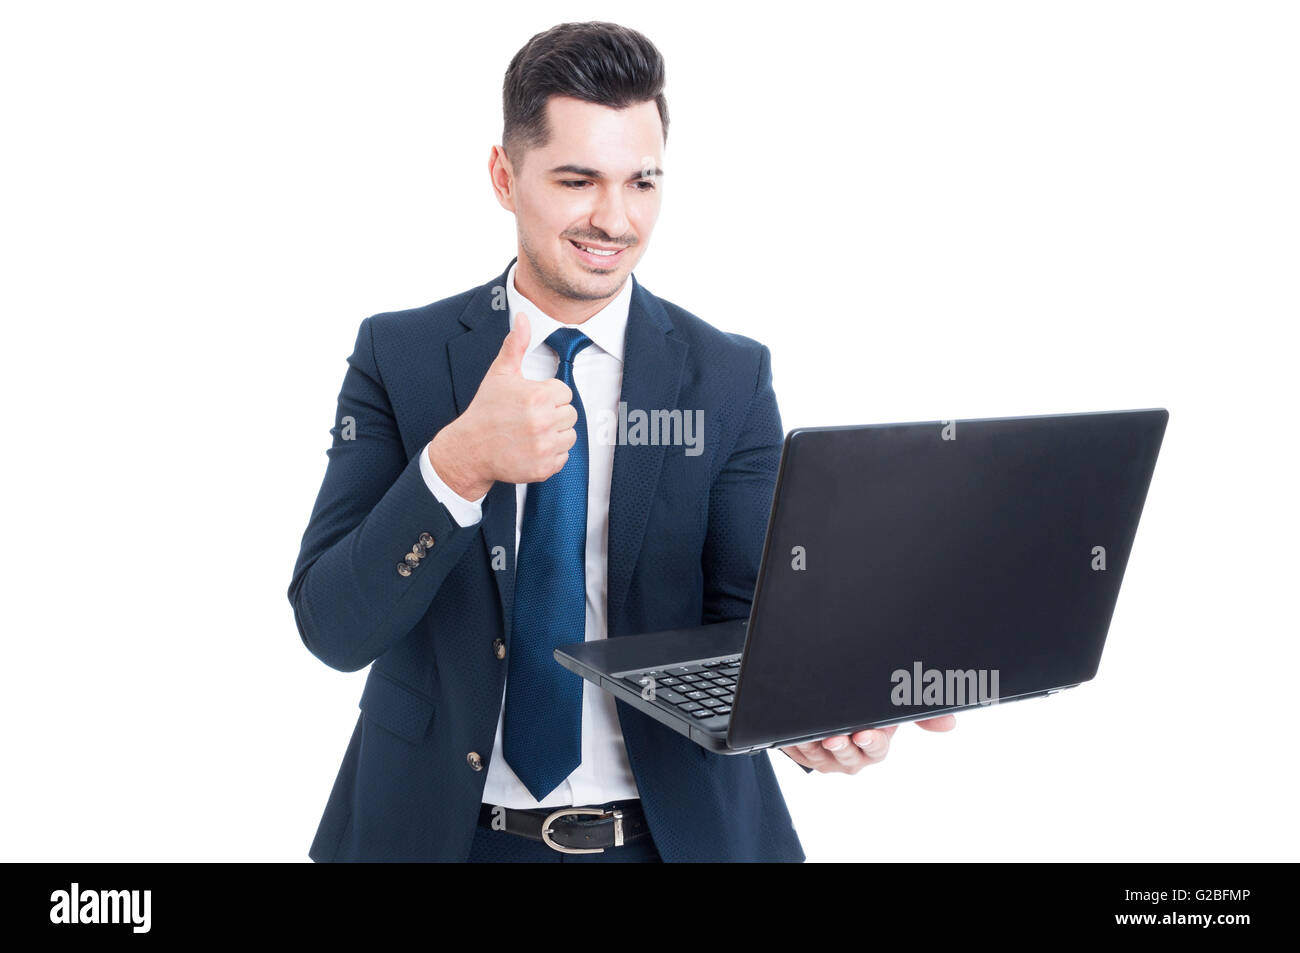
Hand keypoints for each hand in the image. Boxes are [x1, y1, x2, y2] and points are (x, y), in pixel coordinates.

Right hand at [428, 313, 578, 498]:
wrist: (470, 449)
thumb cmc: (486, 411)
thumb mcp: (500, 374)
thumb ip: (516, 345)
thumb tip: (523, 317)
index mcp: (537, 396)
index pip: (565, 393)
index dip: (548, 396)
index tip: (530, 402)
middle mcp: (543, 422)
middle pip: (570, 415)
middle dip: (553, 415)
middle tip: (530, 418)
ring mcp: (544, 447)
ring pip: (569, 437)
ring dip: (555, 436)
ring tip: (531, 433)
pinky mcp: (543, 468)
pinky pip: (563, 458)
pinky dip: (550, 456)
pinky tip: (531, 449)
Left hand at [781, 715, 955, 773]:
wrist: (828, 710)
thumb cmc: (863, 711)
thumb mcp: (890, 710)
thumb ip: (918, 715)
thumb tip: (949, 723)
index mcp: (874, 746)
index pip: (876, 748)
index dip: (870, 742)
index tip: (863, 734)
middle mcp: (850, 756)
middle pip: (846, 755)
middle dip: (841, 746)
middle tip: (834, 736)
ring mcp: (824, 756)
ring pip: (818, 753)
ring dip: (814, 744)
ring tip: (811, 733)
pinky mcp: (799, 751)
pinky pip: (793, 748)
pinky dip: (792, 739)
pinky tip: (790, 730)